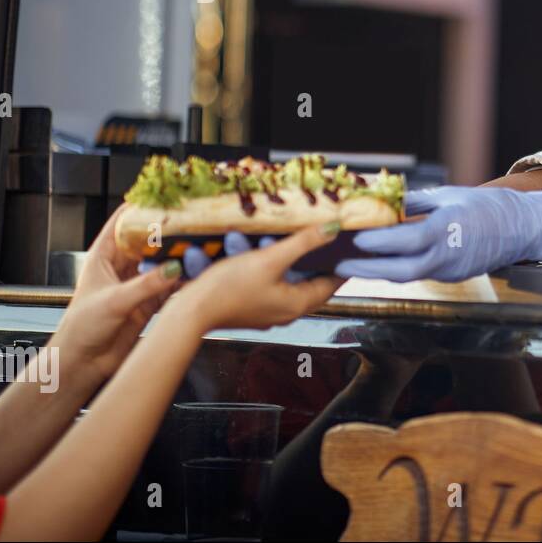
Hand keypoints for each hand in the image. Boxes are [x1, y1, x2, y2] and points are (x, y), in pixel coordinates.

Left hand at [54, 205, 182, 380]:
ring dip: (180, 257)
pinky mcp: (150, 303)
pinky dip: (185, 281)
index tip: (165, 198)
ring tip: (201, 247)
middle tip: (192, 222)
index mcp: (103, 256)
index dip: (142, 209)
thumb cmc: (81, 328)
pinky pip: (171, 286)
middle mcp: (122, 267)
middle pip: (149, 241)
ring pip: (163, 263)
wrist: (83, 364)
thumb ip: (147, 284)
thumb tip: (175, 268)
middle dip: (169, 232)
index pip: (122, 223)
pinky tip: (199, 275)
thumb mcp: (114, 301)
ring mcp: (137, 284)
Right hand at [163, 223, 343, 332]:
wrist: (192, 311)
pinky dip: (271, 270)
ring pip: (289, 284)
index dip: (341, 267)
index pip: (331, 285)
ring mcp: (268, 313)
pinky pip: (270, 287)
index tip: (349, 251)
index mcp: (297, 304)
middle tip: (325, 244)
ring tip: (289, 244)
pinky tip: (260, 254)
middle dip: (315, 262)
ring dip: (290, 263)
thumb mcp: (270, 258)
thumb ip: (303, 243)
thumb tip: (333, 229)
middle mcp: (286, 313)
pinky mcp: (252, 310)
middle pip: (311, 285)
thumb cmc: (230, 287)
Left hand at [333, 186, 541, 282]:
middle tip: (341, 264)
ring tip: (351, 265)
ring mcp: (451, 270)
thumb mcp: (449, 196)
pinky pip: (420, 274)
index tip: (358, 239)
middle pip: (403, 270)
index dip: (382, 241)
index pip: (410, 239)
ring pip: (408, 275)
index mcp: (449, 229)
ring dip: (378, 272)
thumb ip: (416, 202)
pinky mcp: (452, 276)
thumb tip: (385, 202)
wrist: (520, 229)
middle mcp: (449, 255)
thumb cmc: (484, 207)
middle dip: (369, 269)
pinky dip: (397, 270)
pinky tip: (379, 263)